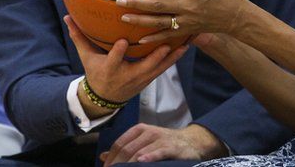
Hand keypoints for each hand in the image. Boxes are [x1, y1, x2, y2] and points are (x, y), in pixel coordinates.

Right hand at [64, 16, 186, 109]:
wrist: (106, 97)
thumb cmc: (96, 72)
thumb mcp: (86, 57)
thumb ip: (79, 36)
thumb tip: (67, 16)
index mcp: (110, 69)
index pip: (113, 61)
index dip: (118, 52)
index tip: (122, 41)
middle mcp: (128, 76)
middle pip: (143, 67)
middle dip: (155, 57)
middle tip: (166, 44)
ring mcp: (141, 79)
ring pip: (159, 68)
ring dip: (172, 57)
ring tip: (185, 43)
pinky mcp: (150, 78)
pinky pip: (164, 68)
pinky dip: (175, 58)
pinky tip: (186, 46)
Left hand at [100, 123, 223, 164]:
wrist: (191, 141)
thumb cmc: (164, 143)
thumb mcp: (144, 142)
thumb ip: (125, 148)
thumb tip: (103, 156)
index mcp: (139, 130)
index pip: (120, 144)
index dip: (111, 158)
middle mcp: (148, 132)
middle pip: (127, 149)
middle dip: (117, 163)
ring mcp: (160, 139)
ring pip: (140, 151)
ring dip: (129, 164)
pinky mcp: (171, 147)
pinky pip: (159, 152)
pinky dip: (150, 157)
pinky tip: (142, 162)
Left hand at [119, 0, 251, 41]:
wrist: (237, 19)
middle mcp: (188, 7)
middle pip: (159, 6)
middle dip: (138, 3)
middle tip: (120, 0)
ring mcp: (186, 21)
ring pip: (159, 23)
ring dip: (140, 21)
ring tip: (123, 17)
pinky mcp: (187, 31)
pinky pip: (168, 36)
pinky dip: (153, 39)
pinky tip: (139, 39)